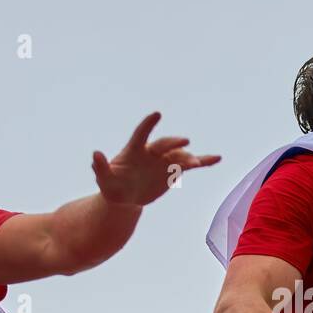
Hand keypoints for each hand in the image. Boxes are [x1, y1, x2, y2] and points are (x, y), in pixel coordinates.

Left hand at [91, 112, 220, 207]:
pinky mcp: (174, 171)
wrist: (126, 197)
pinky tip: (217, 158)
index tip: (157, 114)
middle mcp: (151, 152)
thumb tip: (95, 154)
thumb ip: (100, 167)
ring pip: (179, 155)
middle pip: (163, 145)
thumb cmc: (112, 187)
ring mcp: (164, 161)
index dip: (148, 125)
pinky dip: (204, 161)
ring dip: (189, 157)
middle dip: (173, 143)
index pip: (141, 134)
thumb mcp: (104, 180)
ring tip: (197, 162)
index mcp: (134, 151)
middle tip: (183, 143)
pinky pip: (191, 165)